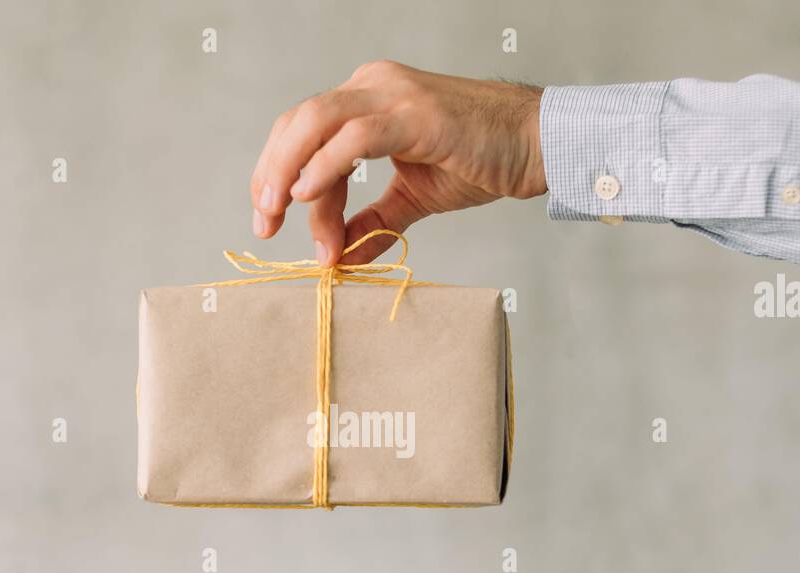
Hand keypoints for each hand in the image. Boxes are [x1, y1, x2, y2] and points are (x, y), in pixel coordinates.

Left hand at [250, 60, 545, 265]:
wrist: (536, 144)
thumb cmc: (483, 159)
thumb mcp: (414, 197)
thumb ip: (373, 222)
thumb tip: (340, 259)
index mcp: (367, 99)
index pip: (304, 134)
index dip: (278, 176)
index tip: (268, 221)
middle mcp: (372, 87)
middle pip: (297, 123)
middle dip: (270, 174)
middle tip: (263, 223)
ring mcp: (393, 95)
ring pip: (315, 123)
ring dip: (287, 171)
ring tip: (277, 213)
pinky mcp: (416, 114)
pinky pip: (356, 137)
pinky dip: (326, 166)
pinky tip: (309, 196)